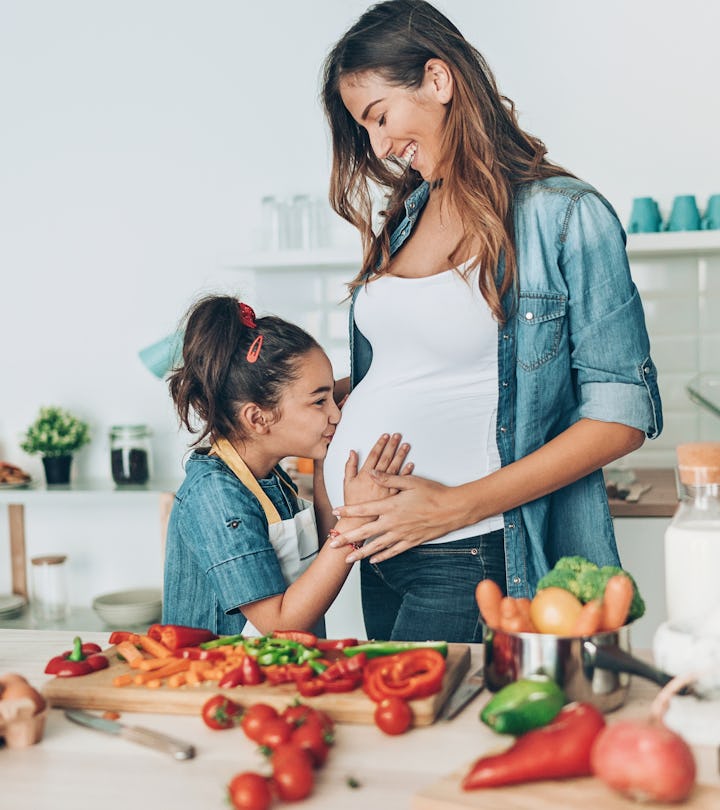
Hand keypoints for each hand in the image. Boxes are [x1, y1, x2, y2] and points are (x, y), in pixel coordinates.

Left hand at [329, 473, 465, 562]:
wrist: (453, 509)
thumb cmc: (433, 492)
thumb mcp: (410, 481)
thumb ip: (389, 477)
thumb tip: (372, 471)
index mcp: (391, 505)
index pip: (364, 509)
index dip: (348, 510)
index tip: (335, 512)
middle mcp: (394, 522)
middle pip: (365, 532)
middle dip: (347, 538)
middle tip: (332, 544)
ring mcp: (402, 534)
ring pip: (377, 546)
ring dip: (361, 553)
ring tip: (347, 558)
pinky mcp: (411, 541)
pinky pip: (393, 551)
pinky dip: (382, 556)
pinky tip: (373, 560)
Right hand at [342, 433, 412, 505]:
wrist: (359, 520)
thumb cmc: (353, 501)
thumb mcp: (347, 482)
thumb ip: (350, 466)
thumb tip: (352, 452)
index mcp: (365, 474)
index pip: (374, 454)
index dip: (380, 444)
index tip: (385, 436)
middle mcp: (376, 479)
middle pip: (386, 458)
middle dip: (392, 445)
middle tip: (398, 436)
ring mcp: (385, 487)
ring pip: (395, 467)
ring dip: (400, 455)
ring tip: (406, 445)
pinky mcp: (392, 495)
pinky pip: (400, 482)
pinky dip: (406, 472)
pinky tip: (411, 464)